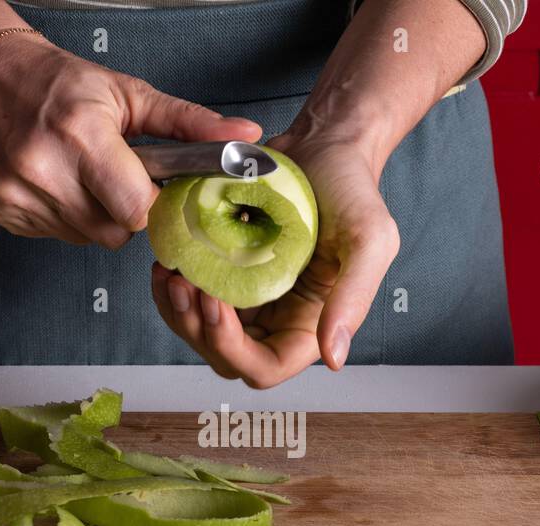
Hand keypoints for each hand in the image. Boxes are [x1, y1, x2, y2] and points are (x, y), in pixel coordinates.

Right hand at [0, 33, 260, 246]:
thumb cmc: (56, 80)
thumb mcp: (127, 94)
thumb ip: (189, 122)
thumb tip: (246, 139)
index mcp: (82, 135)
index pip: (138, 210)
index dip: (152, 205)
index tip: (150, 188)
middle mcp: (43, 168)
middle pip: (113, 234)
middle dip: (122, 212)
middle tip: (111, 176)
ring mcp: (16, 194)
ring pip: (84, 238)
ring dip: (91, 215)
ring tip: (79, 173)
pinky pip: (52, 234)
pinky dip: (60, 215)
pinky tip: (53, 181)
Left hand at [151, 135, 398, 387]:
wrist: (325, 144)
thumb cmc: (352, 188)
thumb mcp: (369, 240)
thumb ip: (354, 300)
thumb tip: (335, 359)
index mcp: (311, 325)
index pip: (266, 367)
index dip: (234, 349)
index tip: (217, 304)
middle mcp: (277, 319)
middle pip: (224, 356)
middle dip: (197, 328)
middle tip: (185, 284)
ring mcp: (248, 299)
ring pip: (200, 331)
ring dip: (178, 310)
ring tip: (171, 272)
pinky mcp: (225, 274)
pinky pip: (191, 297)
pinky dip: (172, 287)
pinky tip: (170, 260)